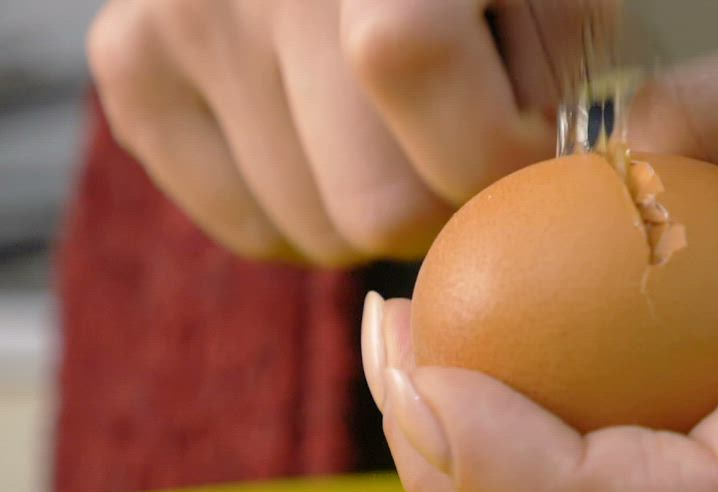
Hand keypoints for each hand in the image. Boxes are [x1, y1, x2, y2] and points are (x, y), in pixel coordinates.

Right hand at [87, 0, 554, 264]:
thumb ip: (574, 69)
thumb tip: (563, 180)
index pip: (457, 137)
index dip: (506, 161)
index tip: (528, 132)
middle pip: (378, 210)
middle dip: (442, 200)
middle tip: (458, 141)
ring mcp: (181, 18)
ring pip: (315, 231)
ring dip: (375, 205)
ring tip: (387, 121)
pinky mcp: (130, 63)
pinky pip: (249, 227)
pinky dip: (304, 208)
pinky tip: (325, 134)